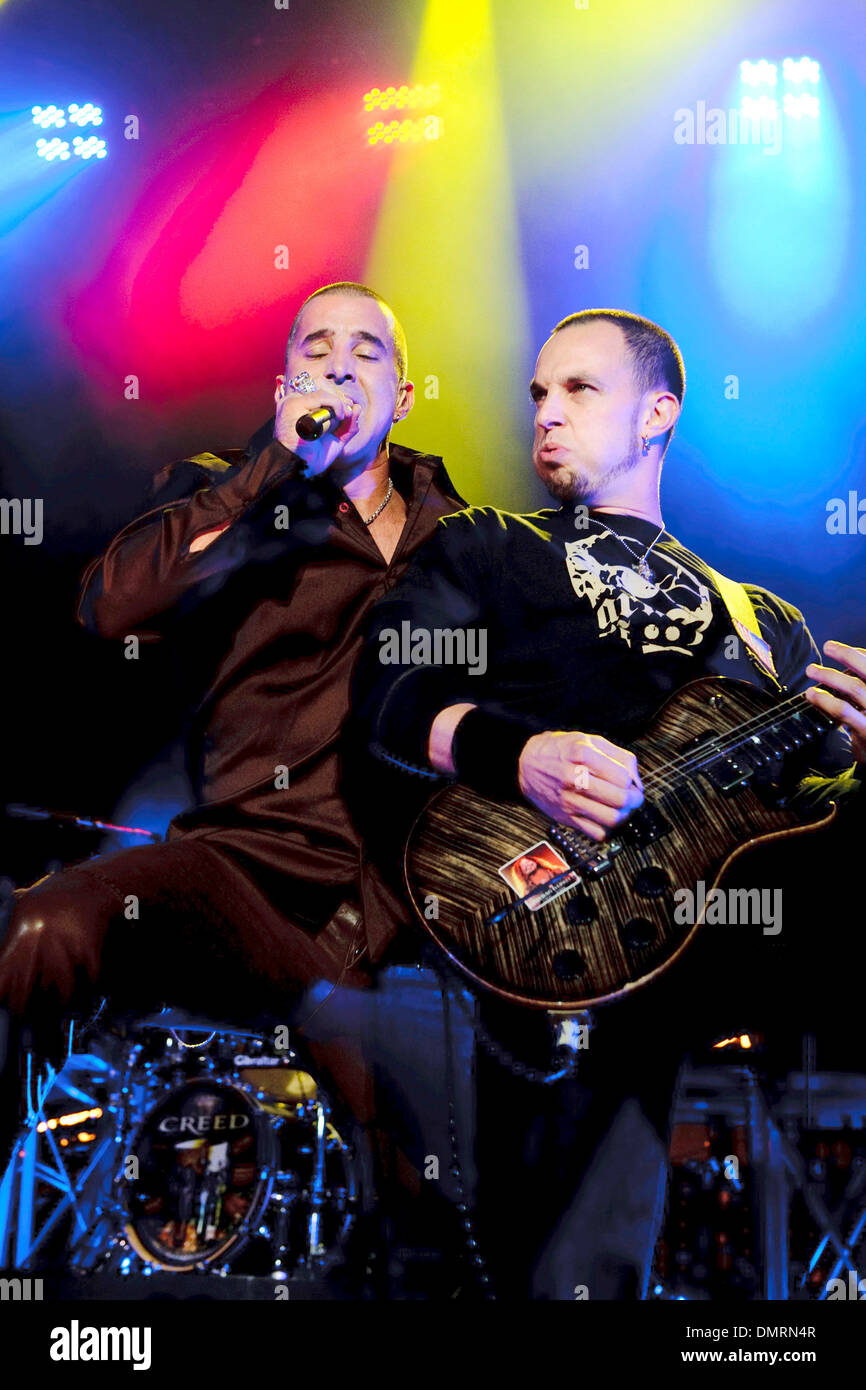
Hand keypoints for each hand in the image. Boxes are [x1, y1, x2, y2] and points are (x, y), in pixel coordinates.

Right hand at [273, 374, 361, 476]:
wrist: (300, 468)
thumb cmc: (313, 457)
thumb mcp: (336, 440)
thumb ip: (347, 425)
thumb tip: (357, 407)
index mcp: (300, 408)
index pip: (321, 389)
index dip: (337, 397)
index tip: (347, 413)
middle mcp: (294, 402)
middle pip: (322, 384)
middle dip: (340, 398)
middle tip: (347, 415)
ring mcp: (292, 402)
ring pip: (323, 390)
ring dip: (338, 404)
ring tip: (342, 419)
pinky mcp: (293, 404)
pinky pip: (321, 396)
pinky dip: (335, 404)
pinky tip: (340, 416)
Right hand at [517, 730, 642, 839]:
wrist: (524, 763)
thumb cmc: (559, 750)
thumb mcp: (589, 740)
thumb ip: (618, 755)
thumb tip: (636, 779)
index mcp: (582, 755)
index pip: (623, 777)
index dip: (633, 781)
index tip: (631, 783)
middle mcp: (575, 778)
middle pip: (620, 799)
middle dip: (634, 800)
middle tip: (633, 798)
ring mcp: (569, 800)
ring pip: (611, 819)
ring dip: (623, 816)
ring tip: (620, 808)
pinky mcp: (564, 817)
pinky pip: (595, 833)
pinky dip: (606, 829)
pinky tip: (603, 818)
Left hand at [804, 640, 865, 763]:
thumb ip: (862, 681)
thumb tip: (848, 656)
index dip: (858, 653)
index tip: (838, 648)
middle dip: (847, 655)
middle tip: (828, 647)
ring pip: (855, 688)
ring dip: (830, 676)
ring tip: (811, 670)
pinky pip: (844, 711)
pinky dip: (826, 701)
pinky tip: (813, 695)